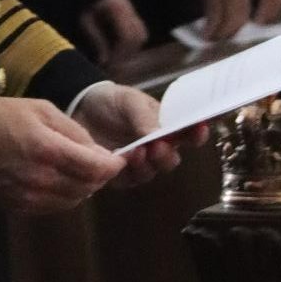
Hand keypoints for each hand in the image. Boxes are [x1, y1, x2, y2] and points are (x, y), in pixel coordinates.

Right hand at [0, 96, 123, 214]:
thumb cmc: (4, 117)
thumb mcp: (43, 110)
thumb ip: (75, 132)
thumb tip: (99, 154)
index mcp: (49, 150)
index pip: (97, 169)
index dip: (113, 165)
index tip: (117, 158)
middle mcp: (42, 179)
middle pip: (88, 187)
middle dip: (99, 175)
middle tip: (98, 163)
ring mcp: (30, 197)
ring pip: (73, 200)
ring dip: (83, 187)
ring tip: (78, 171)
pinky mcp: (19, 207)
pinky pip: (54, 207)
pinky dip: (64, 196)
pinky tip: (59, 182)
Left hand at [70, 82, 199, 185]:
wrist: (80, 107)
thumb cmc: (112, 101)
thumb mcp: (130, 102)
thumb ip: (145, 118)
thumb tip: (161, 136)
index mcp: (166, 129)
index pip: (189, 136)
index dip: (197, 134)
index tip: (199, 128)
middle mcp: (157, 149)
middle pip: (170, 161)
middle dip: (166, 155)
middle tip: (158, 146)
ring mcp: (138, 163)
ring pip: (150, 173)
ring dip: (146, 165)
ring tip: (137, 151)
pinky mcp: (118, 173)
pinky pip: (128, 179)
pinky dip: (127, 172)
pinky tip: (122, 159)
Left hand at [79, 0, 147, 67]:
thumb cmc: (85, 5)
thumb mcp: (85, 21)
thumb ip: (96, 40)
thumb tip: (104, 61)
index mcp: (117, 8)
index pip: (127, 37)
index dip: (120, 52)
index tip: (109, 62)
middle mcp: (129, 10)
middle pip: (138, 38)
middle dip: (127, 53)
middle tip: (112, 64)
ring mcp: (133, 11)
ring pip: (142, 36)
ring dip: (131, 49)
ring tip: (114, 58)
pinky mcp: (133, 16)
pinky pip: (140, 33)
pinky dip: (132, 44)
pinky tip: (118, 50)